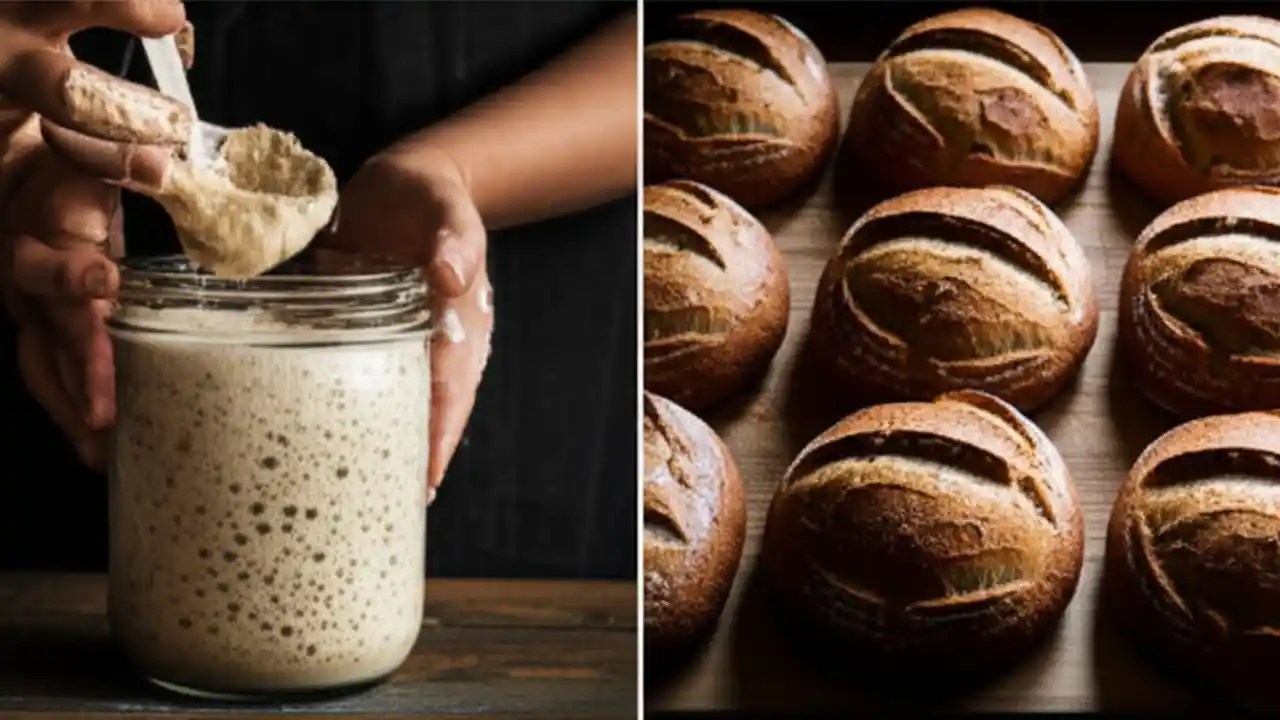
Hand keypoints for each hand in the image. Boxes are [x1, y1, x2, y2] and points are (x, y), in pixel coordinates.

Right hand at [0, 1, 190, 467]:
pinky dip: (71, 400)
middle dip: (78, 366)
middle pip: (44, 318)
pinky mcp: (40, 305)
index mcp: (39, 207)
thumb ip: (94, 119)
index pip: (49, 248)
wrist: (12, 129)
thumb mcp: (56, 105)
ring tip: (101, 451)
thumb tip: (158, 151)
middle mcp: (24, 253)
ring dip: (71, 401)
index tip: (101, 285)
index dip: (67, 274)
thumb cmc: (46, 118)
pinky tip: (96, 443)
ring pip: (40, 351)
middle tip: (107, 412)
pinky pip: (48, 357)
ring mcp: (29, 285)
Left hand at [320, 150, 492, 501]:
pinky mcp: (360, 337)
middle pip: (423, 416)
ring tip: (342, 490)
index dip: (437, 439)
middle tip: (379, 509)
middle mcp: (429, 350)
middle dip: (406, 462)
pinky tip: (308, 435)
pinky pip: (352, 380)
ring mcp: (394, 348)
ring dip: (373, 445)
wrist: (404, 184)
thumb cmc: (431, 198)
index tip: (425, 483)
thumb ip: (454, 239)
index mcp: (457, 330)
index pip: (449, 394)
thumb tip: (450, 276)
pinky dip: (337, 409)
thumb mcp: (447, 210)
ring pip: (389, 406)